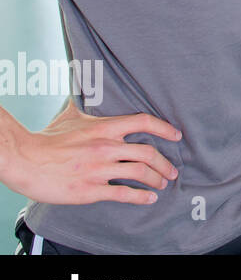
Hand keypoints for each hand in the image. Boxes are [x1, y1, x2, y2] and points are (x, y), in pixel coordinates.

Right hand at [8, 100, 180, 204]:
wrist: (24, 160)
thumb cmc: (47, 138)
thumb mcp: (70, 115)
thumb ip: (83, 101)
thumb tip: (84, 81)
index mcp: (104, 128)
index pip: (144, 122)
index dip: (165, 128)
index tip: (176, 136)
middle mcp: (106, 147)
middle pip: (148, 153)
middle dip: (165, 164)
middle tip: (173, 171)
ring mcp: (99, 169)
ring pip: (140, 173)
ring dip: (156, 179)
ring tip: (162, 184)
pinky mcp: (90, 190)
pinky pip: (123, 194)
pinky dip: (141, 197)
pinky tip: (149, 198)